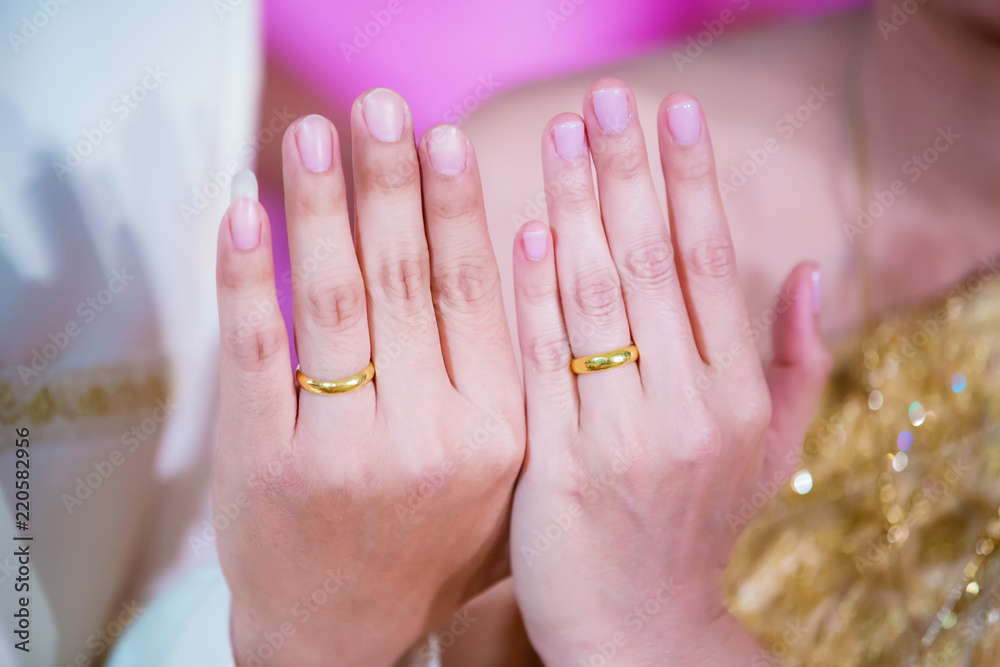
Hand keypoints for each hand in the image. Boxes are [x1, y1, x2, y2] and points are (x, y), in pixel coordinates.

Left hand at [213, 89, 522, 665]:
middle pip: (410, 283)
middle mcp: (428, 442)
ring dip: (324, 205)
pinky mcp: (265, 465)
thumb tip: (535, 246)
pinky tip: (246, 207)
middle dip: (393, 183)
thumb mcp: (509, 474)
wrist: (346, 638)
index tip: (446, 140)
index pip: (481, 298)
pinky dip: (248, 272)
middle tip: (384, 107)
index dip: (461, 210)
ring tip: (319, 132)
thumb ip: (524, 377)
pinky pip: (257, 350)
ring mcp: (341, 453)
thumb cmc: (435, 547)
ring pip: (336, 301)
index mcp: (499, 436)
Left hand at [508, 80, 831, 664]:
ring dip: (578, 209)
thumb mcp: (765, 454)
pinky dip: (536, 295)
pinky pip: (546, 365)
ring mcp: (626, 438)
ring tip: (559, 139)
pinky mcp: (561, 469)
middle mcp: (690, 409)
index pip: (709, 266)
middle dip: (629, 172)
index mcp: (737, 395)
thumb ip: (794, 364)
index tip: (668, 115)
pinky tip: (525, 233)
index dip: (688, 184)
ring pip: (599, 301)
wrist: (638, 633)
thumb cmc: (693, 529)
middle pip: (654, 266)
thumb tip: (809, 270)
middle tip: (605, 97)